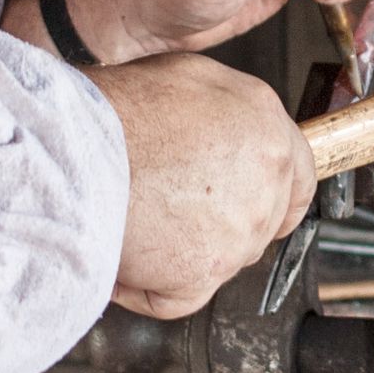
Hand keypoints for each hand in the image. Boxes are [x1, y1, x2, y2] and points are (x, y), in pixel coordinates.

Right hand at [86, 54, 315, 318]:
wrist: (73, 152)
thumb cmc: (117, 110)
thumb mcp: (191, 77)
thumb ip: (230, 111)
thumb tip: (233, 132)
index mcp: (269, 133)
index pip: (300, 176)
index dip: (279, 193)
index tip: (263, 204)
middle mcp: (267, 182)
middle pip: (261, 220)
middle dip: (224, 219)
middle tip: (174, 206)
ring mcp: (239, 233)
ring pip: (222, 258)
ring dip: (185, 250)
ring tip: (139, 217)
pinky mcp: (203, 275)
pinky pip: (179, 295)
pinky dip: (149, 285)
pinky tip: (124, 253)